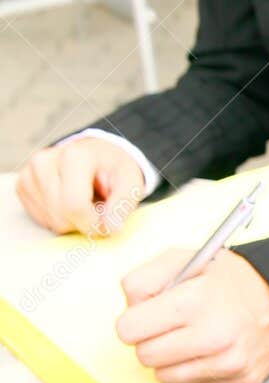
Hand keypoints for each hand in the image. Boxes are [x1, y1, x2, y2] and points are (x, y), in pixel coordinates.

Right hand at [16, 138, 144, 235]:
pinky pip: (41, 219)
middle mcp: (45, 161)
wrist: (96, 154)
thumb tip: (109, 228)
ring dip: (72, 219)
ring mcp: (30, 172)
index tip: (107, 221)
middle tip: (98, 205)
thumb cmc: (113, 169)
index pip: (75, 205)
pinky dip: (58, 217)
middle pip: (61, 217)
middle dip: (84, 221)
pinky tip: (68, 199)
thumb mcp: (131, 182)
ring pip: (51, 221)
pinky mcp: (22, 184)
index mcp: (74, 155)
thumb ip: (122, 205)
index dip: (93, 223)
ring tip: (84, 199)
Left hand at [115, 246, 268, 382]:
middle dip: (150, 339)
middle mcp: (214, 336)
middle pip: (144, 355)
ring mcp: (228, 362)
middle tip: (169, 324)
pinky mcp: (240, 381)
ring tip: (190, 336)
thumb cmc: (236, 279)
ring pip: (164, 376)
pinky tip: (209, 349)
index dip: (133, 319)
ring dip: (170, 358)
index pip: (129, 329)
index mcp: (196, 301)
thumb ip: (146, 277)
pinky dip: (195, 368)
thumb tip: (129, 307)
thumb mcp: (190, 258)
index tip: (145, 314)